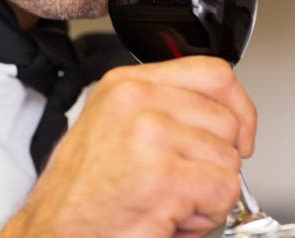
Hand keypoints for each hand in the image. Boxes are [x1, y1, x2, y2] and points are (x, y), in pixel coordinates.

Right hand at [0, 56, 256, 237]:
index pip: (213, 72)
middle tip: (182, 181)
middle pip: (227, 120)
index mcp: (125, 84)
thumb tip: (215, 110)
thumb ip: (161, 107)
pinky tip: (171, 216)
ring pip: (229, 160)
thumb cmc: (81, 192)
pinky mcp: (164, 176)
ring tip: (169, 199)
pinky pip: (224, 192)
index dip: (237, 107)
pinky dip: (206, 216)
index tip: (237, 132)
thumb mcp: (113, 125)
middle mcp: (136, 101)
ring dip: (209, 192)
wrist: (56, 233)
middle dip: (217, 160)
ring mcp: (149, 135)